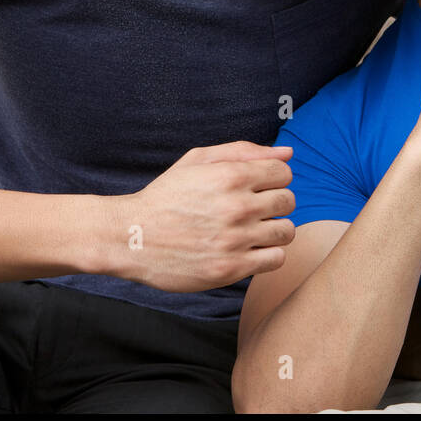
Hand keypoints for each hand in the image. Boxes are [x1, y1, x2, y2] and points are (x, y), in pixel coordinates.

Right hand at [111, 141, 295, 292]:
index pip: (284, 173)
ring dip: (274, 229)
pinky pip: (276, 259)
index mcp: (230, 175)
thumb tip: (288, 154)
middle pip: (288, 201)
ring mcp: (235, 239)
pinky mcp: (231, 268)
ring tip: (252, 231)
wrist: (132, 237)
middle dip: (274, 203)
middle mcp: (237, 206)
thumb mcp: (198, 161)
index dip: (273, 179)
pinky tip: (249, 249)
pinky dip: (268, 254)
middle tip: (253, 210)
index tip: (258, 187)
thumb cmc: (167, 196)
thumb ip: (244, 152)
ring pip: (286, 231)